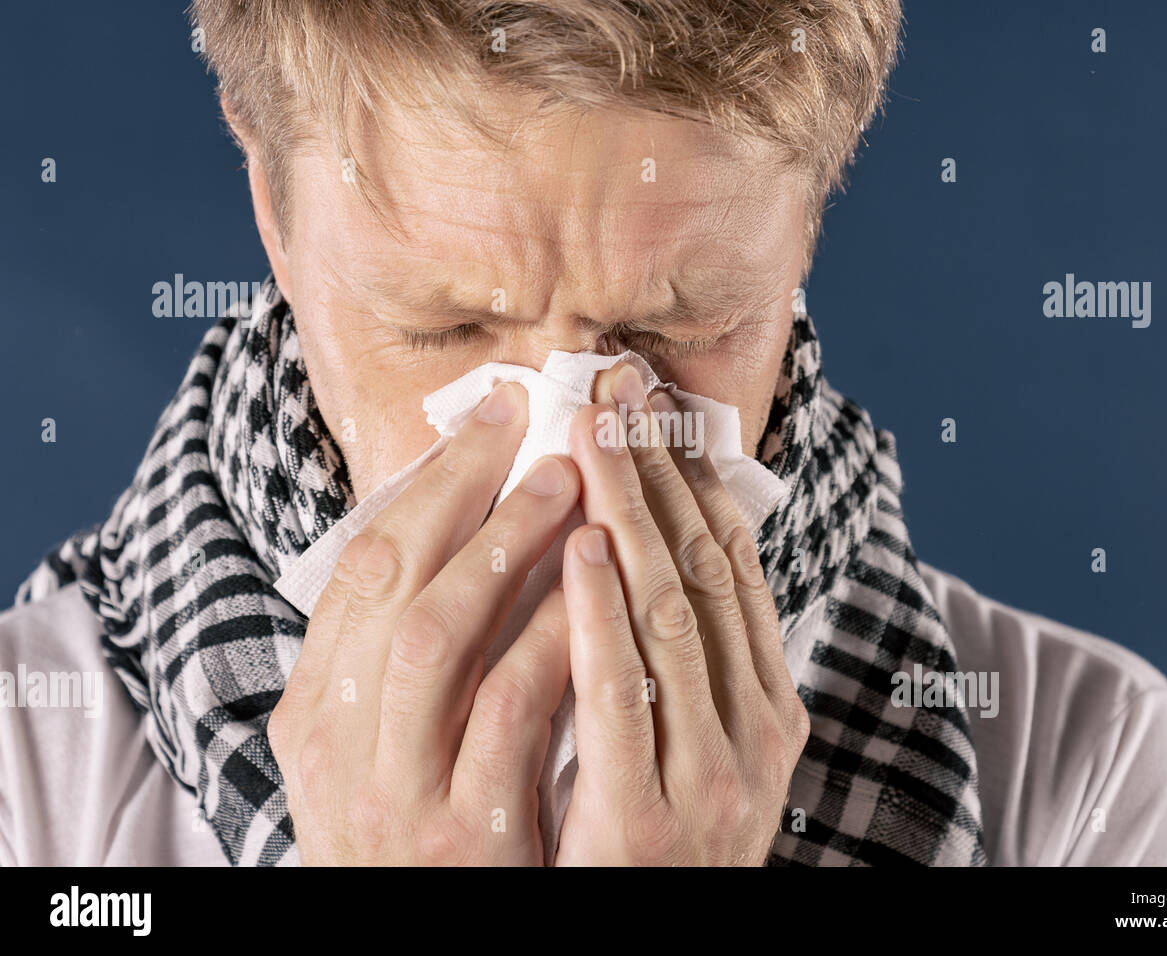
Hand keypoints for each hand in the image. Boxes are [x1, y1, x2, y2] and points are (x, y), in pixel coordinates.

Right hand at [268, 382, 579, 864]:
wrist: (420, 937)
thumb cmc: (421, 829)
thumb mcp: (383, 746)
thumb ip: (408, 655)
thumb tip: (471, 527)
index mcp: (314, 710)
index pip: (361, 566)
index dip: (429, 481)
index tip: (490, 419)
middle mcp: (337, 745)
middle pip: (393, 581)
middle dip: (465, 490)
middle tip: (534, 426)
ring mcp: (397, 790)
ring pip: (439, 637)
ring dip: (508, 546)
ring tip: (570, 482)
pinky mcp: (465, 832)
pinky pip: (509, 714)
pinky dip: (547, 637)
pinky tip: (591, 588)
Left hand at [554, 364, 810, 865]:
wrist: (650, 940)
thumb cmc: (657, 838)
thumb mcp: (694, 744)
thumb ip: (681, 661)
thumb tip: (640, 547)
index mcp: (772, 706)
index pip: (734, 567)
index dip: (693, 479)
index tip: (653, 407)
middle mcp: (758, 731)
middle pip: (706, 572)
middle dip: (658, 472)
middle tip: (618, 387)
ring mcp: (712, 774)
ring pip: (672, 617)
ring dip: (630, 516)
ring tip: (594, 435)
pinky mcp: (649, 818)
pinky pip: (623, 697)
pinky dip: (601, 616)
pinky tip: (579, 547)